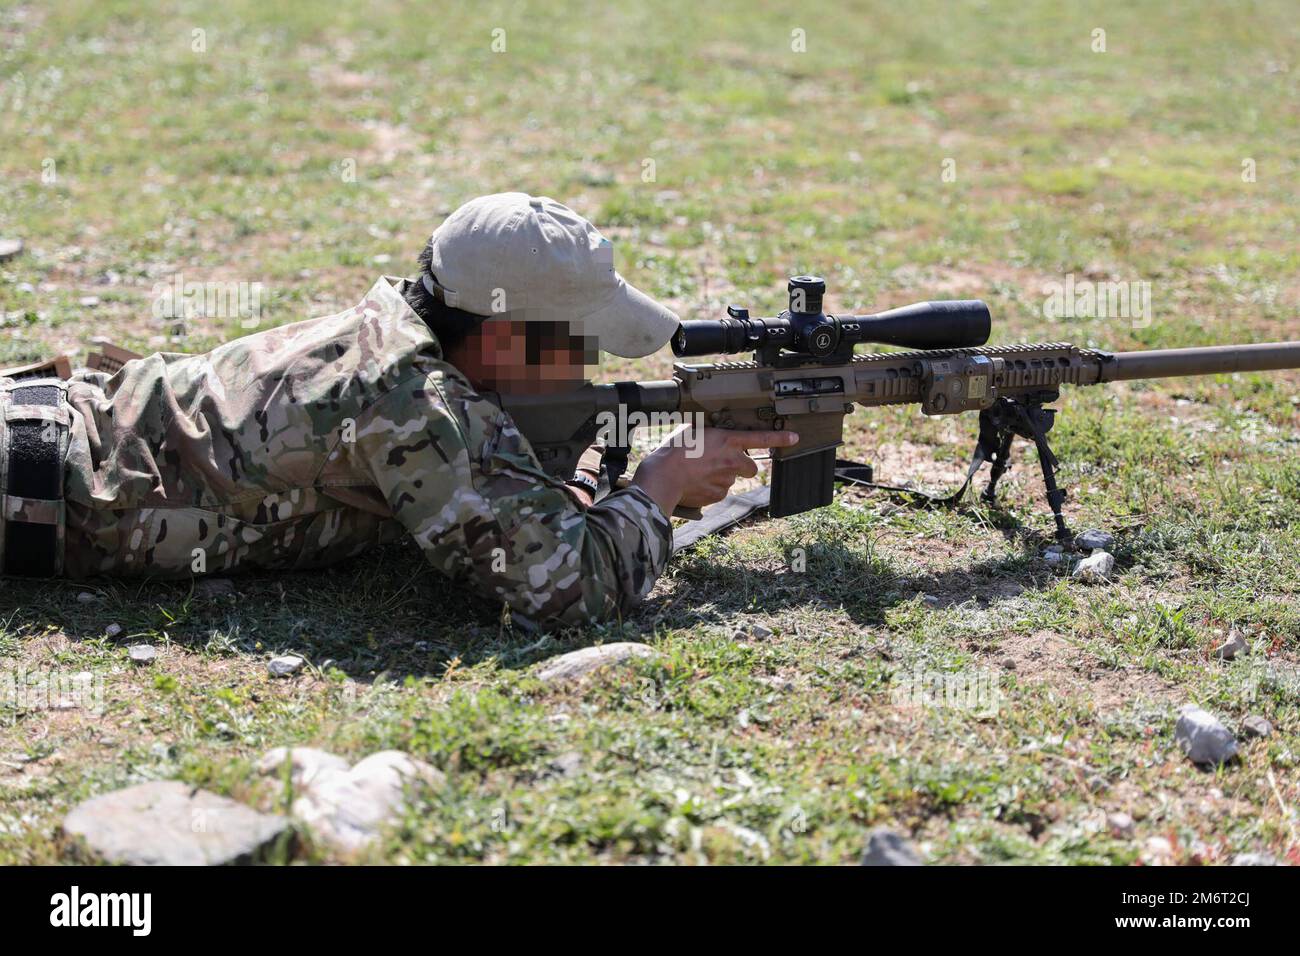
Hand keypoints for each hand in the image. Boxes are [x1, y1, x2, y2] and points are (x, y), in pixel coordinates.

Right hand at [629, 426, 798, 516]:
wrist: (664, 477)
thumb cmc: (673, 450)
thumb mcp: (693, 431)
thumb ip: (710, 434)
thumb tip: (711, 435)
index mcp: (727, 440)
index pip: (761, 438)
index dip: (780, 438)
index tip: (794, 437)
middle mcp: (732, 461)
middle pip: (751, 466)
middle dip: (743, 465)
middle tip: (724, 462)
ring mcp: (727, 480)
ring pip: (733, 479)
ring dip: (723, 476)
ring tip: (701, 472)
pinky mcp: (718, 495)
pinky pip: (720, 491)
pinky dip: (712, 488)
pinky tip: (697, 483)